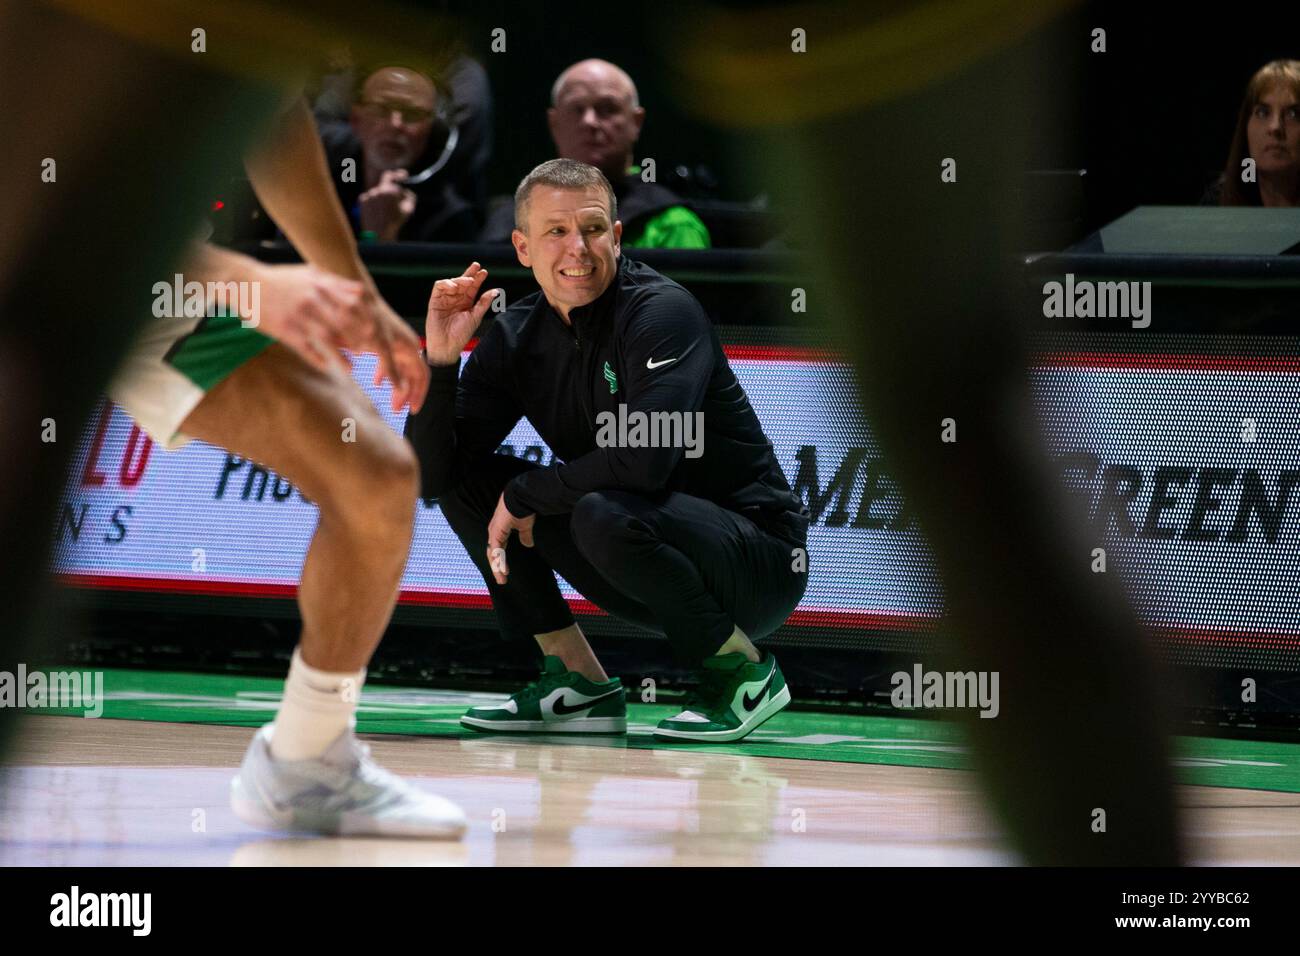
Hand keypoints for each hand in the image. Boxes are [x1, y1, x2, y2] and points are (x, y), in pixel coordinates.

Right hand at [251, 263, 369, 373]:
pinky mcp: (285, 329)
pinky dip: (318, 359)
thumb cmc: (282, 280)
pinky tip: (327, 367)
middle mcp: (312, 300)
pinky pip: (305, 348)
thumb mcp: (310, 274)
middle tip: (370, 354)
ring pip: (327, 339)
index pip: (353, 303)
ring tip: (351, 368)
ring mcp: (299, 316)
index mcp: (321, 285)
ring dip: (341, 356)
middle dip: (360, 340)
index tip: (376, 332)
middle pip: (345, 322)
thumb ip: (336, 283)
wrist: (246, 283)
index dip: (367, 319)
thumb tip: (363, 293)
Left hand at [358, 168, 415, 240]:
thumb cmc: (395, 222)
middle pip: (386, 186)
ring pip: (378, 193)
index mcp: (390, 191)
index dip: (398, 174)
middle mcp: (378, 190)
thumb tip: (405, 191)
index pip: (392, 176)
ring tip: (385, 213)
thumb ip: (410, 195)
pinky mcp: (362, 201)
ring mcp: (369, 195)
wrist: (378, 234)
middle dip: (391, 193)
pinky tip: (377, 213)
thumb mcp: (409, 209)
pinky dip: (374, 202)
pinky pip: (370, 198)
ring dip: (382, 199)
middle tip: (395, 203)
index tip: (404, 175)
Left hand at [360, 293, 429, 412]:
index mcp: (410, 348)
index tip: (413, 411)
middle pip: (413, 376)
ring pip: (403, 370)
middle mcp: (408, 346)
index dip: (419, 394)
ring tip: (390, 401)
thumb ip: (390, 370)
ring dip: (397, 386)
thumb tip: (400, 390)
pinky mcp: (387, 342)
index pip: (422, 377)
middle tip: (397, 410)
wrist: (358, 298)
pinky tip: (376, 382)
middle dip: (407, 394)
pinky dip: (387, 374)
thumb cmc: (369, 320)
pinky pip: (392, 362)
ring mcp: (398, 344)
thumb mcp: (380, 347)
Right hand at [424, 262, 498, 365]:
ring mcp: (445, 299)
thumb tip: (495, 291)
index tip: (484, 272)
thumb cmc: (461, 334)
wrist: (447, 345)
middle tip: (476, 267)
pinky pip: (439, 287)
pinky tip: (454, 287)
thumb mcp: (475, 317)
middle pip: (462, 282)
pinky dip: (446, 284)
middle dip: (469, 273)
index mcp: (466, 302)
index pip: (472, 287)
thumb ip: (483, 303)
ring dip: (459, 279)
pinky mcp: (435, 301)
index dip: (478, 279)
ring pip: (451, 282)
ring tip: (468, 281)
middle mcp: (456, 299)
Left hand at [486, 492, 534, 583]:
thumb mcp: (525, 526)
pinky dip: (500, 561)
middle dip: (496, 568)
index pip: (497, 549)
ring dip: (497, 568)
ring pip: (493, 554)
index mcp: (499, 530)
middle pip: (493, 554)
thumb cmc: (523, 508)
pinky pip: (497, 551)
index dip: (500, 560)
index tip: (505, 572)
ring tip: (502, 580)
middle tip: (502, 580)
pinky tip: (504, 571)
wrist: (523, 497)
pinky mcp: (496, 532)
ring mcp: (494, 532)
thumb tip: (528, 544)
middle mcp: (494, 531)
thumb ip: (525, 535)